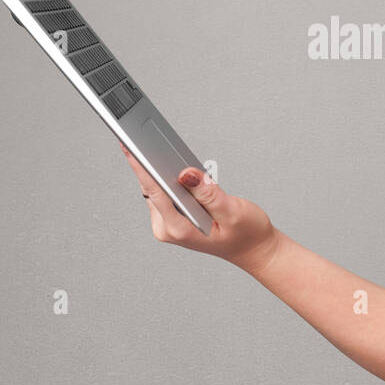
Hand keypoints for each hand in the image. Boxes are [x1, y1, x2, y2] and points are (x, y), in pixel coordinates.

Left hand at [120, 142, 282, 274]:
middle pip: (152, 188)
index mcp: (179, 228)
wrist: (253, 248)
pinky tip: (175, 164)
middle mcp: (168, 228)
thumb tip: (185, 173)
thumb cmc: (246, 232)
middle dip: (150, 163)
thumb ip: (208, 192)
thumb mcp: (233, 211)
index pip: (155, 191)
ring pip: (157, 188)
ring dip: (161, 169)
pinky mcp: (174, 217)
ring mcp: (169, 223)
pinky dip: (169, 176)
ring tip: (162, 148)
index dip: (141, 166)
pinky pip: (165, 191)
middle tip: (145, 137)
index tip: (131, 146)